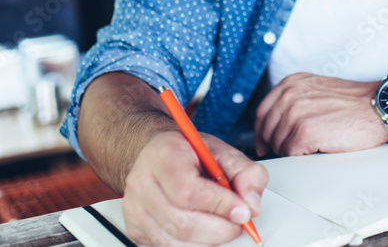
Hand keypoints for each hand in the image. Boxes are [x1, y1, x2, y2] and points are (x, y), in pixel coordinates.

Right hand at [122, 130, 267, 245]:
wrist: (159, 156)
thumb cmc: (188, 153)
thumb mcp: (222, 151)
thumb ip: (245, 172)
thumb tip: (252, 204)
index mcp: (163, 155)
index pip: (188, 190)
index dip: (220, 205)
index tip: (243, 210)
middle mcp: (142, 182)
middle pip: (181, 222)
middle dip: (219, 229)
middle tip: (238, 223)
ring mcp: (135, 209)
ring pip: (174, 241)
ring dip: (208, 241)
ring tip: (223, 227)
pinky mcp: (136, 229)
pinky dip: (193, 245)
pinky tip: (205, 233)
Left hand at [255, 73, 386, 156]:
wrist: (378, 107)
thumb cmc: (354, 102)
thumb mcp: (318, 89)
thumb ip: (296, 98)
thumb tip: (277, 121)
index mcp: (292, 83)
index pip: (262, 111)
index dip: (263, 131)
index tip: (265, 142)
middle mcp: (290, 95)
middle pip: (267, 130)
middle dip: (277, 144)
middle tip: (292, 150)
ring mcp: (296, 113)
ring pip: (278, 144)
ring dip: (292, 151)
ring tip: (312, 147)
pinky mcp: (304, 132)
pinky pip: (290, 153)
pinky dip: (301, 156)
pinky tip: (317, 149)